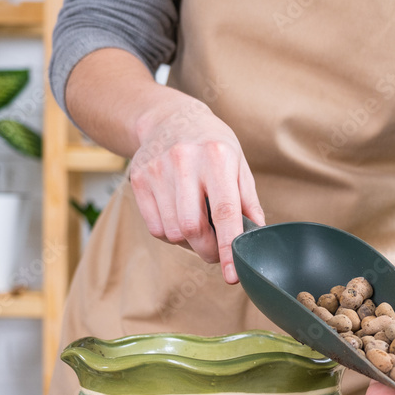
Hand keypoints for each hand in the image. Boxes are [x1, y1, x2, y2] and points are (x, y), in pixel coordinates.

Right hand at [128, 95, 265, 282]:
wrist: (169, 118)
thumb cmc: (212, 145)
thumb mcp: (238, 163)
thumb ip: (248, 200)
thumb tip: (256, 235)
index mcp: (217, 157)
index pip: (224, 212)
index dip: (228, 248)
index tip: (232, 275)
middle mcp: (184, 162)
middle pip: (193, 228)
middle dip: (208, 250)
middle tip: (217, 250)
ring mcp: (156, 170)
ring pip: (173, 232)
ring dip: (189, 242)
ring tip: (199, 226)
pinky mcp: (138, 179)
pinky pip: (155, 227)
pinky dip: (171, 234)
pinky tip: (179, 218)